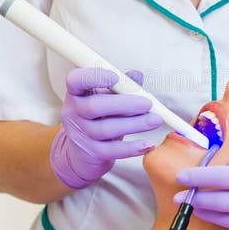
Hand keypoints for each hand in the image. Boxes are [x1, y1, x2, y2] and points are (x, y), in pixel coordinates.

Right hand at [50, 68, 162, 189]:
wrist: (84, 152)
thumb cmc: (97, 119)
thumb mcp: (106, 99)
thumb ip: (122, 86)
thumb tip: (137, 76)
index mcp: (77, 93)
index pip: (76, 80)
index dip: (93, 77)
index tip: (115, 77)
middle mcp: (73, 112)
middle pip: (94, 106)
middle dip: (125, 104)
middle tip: (147, 104)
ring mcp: (80, 134)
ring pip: (106, 129)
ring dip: (135, 124)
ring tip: (155, 120)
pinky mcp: (90, 153)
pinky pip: (112, 150)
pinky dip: (132, 148)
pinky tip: (147, 144)